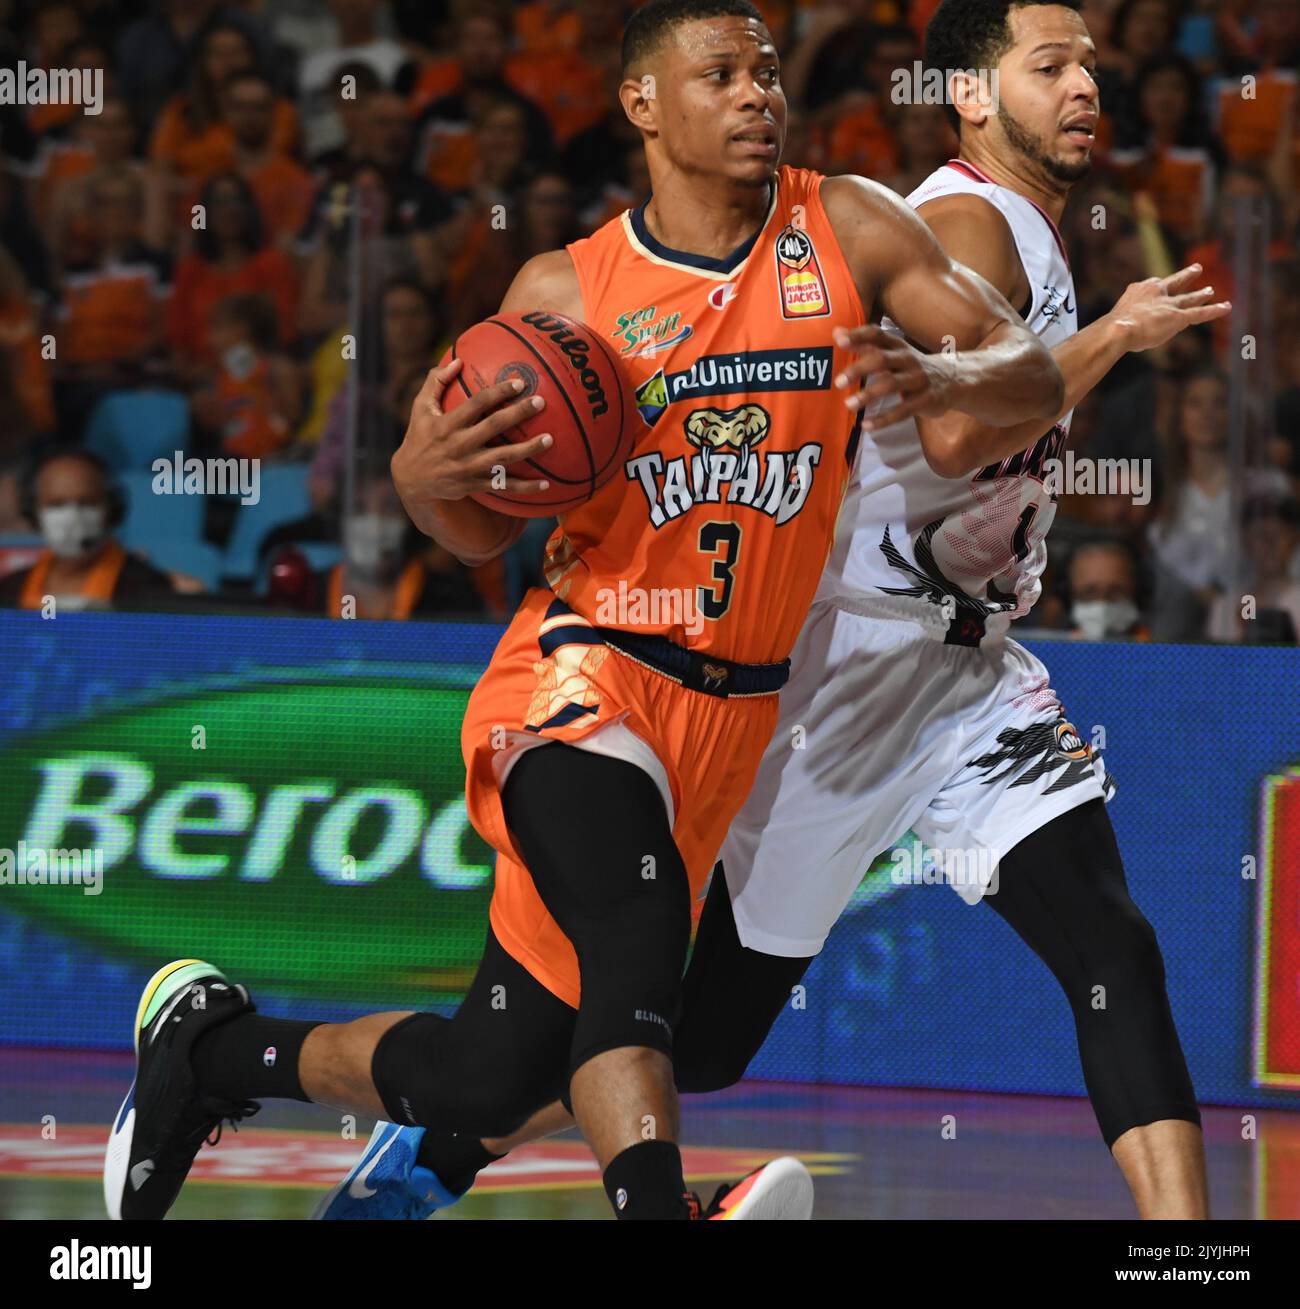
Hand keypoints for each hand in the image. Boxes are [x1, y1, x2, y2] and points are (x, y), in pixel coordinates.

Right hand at [391, 357, 553, 509]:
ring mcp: (468, 467)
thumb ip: (436, 382)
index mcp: (447, 424)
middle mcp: (459, 445)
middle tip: (541, 403)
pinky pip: (503, 486)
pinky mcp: (474, 485)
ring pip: (502, 458)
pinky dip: (525, 487)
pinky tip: (546, 484)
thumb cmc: (419, 436)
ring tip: (550, 439)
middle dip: (518, 414)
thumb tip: (458, 360)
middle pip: (493, 427)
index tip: (519, 383)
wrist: (411, 480)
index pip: (476, 404)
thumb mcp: (420, 408)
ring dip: (528, 450)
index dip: (498, 393)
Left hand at [832, 324, 954, 429]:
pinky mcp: (926, 399)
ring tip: (849, 405)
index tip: (839, 340)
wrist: (954, 380)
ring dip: (869, 395)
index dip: (859, 335)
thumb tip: (836, 332)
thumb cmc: (912, 366)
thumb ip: (865, 345)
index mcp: (897, 345)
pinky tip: (867, 425)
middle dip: (859, 369)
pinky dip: (884, 418)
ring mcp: (919, 378)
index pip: (877, 335)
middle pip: (881, 359)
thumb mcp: (893, 352)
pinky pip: (903, 410)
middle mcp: (908, 358)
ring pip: (891, 384)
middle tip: (838, 382)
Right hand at [1109, 264, 1230, 352]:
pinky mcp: (1179, 317)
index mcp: (1139, 291)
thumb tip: (1124, 332)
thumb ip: (1126, 321)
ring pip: (1189, 298)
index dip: (1156, 288)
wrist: (1118, 329)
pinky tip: (1227, 307)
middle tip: (1197, 269)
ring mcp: (1169, 304)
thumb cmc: (1111, 329)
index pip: (1152, 287)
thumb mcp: (1117, 320)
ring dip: (1201, 294)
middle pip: (1174, 283)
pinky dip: (1214, 310)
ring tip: (1211, 290)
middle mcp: (1156, 293)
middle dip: (1186, 276)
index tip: (1158, 286)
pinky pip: (1200, 313)